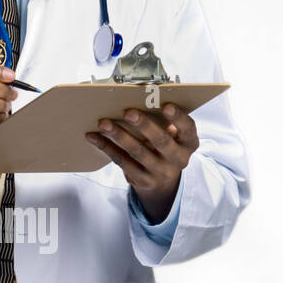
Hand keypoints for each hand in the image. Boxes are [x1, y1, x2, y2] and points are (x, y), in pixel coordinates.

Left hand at [85, 103, 198, 222]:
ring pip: (137, 152)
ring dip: (119, 136)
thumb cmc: (165, 148)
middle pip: (161, 141)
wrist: (163, 183)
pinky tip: (94, 137)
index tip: (166, 105)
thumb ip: (163, 121)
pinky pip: (122, 161)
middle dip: (144, 125)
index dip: (178, 117)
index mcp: (188, 142)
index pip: (187, 128)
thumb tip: (138, 99)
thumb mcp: (173, 137)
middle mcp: (178, 159)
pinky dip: (106, 147)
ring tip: (104, 123)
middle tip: (128, 112)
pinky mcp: (143, 180)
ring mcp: (160, 172)